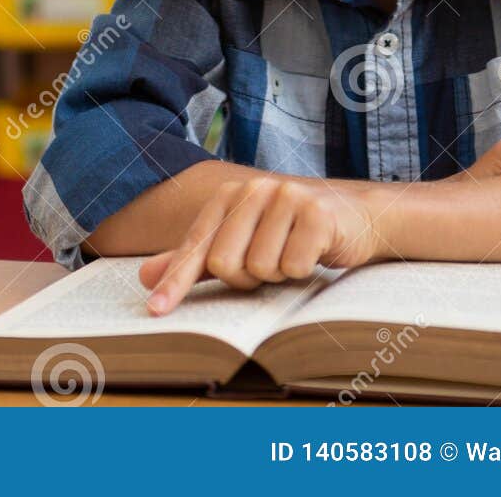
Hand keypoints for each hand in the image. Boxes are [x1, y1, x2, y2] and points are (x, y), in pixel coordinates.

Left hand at [139, 175, 378, 314]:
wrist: (356, 215)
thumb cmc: (292, 232)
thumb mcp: (242, 244)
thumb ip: (196, 259)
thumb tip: (144, 278)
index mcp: (229, 195)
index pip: (195, 247)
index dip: (175, 282)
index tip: (155, 312)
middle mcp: (253, 188)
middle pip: (225, 263)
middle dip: (246, 278)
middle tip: (269, 265)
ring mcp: (286, 196)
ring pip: (260, 268)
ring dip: (278, 274)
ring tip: (292, 254)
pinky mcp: (316, 212)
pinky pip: (293, 267)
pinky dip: (303, 271)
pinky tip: (314, 252)